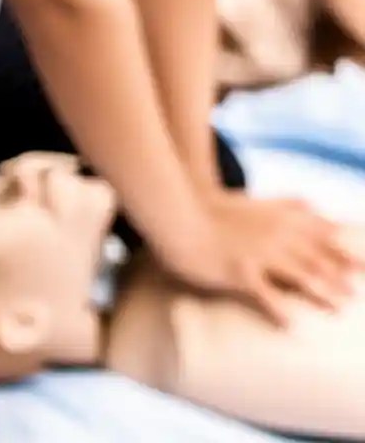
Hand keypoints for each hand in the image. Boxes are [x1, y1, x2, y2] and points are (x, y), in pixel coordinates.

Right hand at [154, 193, 360, 324]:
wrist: (177, 215)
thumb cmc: (212, 210)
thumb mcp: (253, 199)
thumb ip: (285, 202)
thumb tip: (312, 203)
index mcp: (281, 218)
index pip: (324, 235)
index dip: (346, 251)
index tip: (362, 266)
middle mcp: (276, 235)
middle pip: (319, 259)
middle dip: (340, 278)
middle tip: (356, 295)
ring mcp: (259, 254)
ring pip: (302, 276)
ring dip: (323, 294)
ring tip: (339, 309)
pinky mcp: (239, 271)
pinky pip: (266, 296)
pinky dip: (281, 311)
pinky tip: (291, 325)